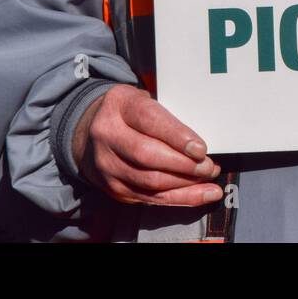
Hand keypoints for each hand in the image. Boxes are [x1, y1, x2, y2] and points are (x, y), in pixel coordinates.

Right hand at [72, 83, 223, 205]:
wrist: (89, 132)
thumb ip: (167, 116)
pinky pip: (150, 198)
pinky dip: (178, 198)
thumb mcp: (143, 99)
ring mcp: (108, 164)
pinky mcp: (113, 187)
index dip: (177, 136)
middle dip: (184, 165)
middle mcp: (108, 135)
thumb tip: (200, 144)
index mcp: (119, 105)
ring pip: (149, 181)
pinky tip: (199, 195)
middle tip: (208, 167)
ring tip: (208, 180)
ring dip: (184, 184)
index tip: (201, 148)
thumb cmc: (127, 113)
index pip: (149, 120)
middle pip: (147, 155)